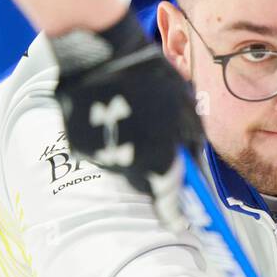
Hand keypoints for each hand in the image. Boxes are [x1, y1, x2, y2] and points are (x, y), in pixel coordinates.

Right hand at [51, 14, 203, 225]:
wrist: (100, 54)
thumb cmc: (151, 76)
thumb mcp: (186, 106)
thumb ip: (192, 142)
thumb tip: (195, 167)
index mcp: (157, 158)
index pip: (168, 200)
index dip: (176, 214)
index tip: (183, 222)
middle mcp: (127, 165)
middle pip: (146, 185)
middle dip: (157, 175)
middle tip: (162, 151)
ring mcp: (101, 157)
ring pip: (123, 168)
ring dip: (133, 155)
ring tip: (136, 121)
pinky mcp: (80, 146)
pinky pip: (103, 154)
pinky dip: (112, 143)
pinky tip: (116, 116)